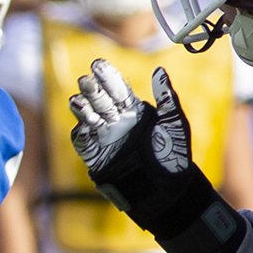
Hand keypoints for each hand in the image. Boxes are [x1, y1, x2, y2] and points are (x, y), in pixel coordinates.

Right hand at [68, 61, 200, 227]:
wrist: (167, 187)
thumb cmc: (174, 154)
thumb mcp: (174, 123)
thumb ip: (166, 98)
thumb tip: (159, 70)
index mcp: (133, 109)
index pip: (116, 88)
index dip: (107, 76)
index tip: (98, 65)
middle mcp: (115, 120)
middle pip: (99, 100)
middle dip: (91, 89)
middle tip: (86, 80)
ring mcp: (104, 137)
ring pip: (87, 117)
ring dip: (81, 109)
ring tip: (78, 101)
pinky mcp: (95, 155)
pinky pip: (83, 142)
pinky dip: (80, 134)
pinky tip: (82, 127)